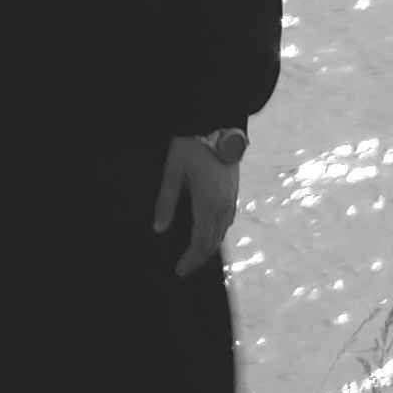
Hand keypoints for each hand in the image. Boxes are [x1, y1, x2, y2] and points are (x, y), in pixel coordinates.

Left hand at [153, 125, 248, 275]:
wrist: (217, 121)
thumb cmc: (192, 146)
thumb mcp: (173, 173)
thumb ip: (166, 202)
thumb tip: (159, 229)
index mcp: (209, 204)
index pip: (201, 243)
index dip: (190, 260)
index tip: (178, 271)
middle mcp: (224, 205)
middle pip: (214, 242)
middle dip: (199, 258)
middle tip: (184, 268)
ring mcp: (232, 198)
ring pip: (222, 232)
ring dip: (208, 246)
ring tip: (193, 253)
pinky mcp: (234, 190)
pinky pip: (226, 220)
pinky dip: (216, 232)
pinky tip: (206, 230)